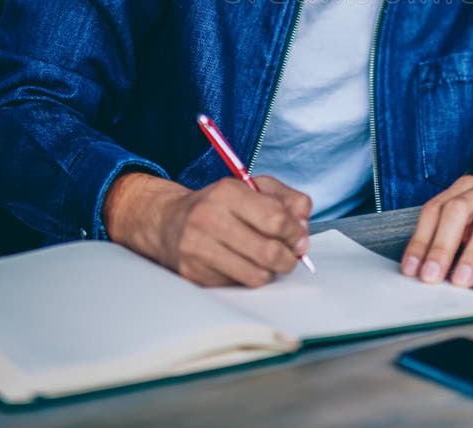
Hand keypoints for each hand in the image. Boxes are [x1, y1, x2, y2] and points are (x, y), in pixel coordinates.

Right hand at [103, 172, 311, 286]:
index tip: (299, 238)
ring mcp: (198, 248)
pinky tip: (243, 265)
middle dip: (289, 258)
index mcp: (228, 192)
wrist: (168, 222)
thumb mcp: (253, 188)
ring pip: (256, 275)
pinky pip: (237, 286)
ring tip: (268, 262)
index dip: (295, 232)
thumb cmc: (219, 205)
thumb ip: (286, 198)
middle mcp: (210, 219)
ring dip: (271, 272)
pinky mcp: (193, 274)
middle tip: (291, 256)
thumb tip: (304, 225)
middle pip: (269, 252)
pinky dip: (248, 279)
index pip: (276, 219)